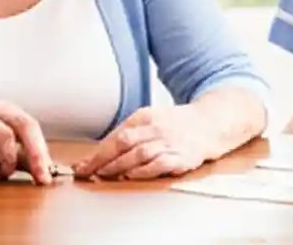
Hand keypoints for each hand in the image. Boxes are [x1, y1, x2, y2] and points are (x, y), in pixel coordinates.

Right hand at [0, 101, 53, 184]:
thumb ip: (22, 158)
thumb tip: (46, 172)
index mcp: (8, 111)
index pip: (32, 127)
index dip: (42, 151)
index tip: (46, 176)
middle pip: (24, 125)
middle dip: (35, 154)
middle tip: (39, 176)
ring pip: (4, 134)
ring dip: (8, 160)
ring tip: (3, 175)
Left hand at [72, 105, 213, 180]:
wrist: (210, 122)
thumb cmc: (177, 124)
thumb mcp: (151, 119)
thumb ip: (130, 133)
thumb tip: (102, 152)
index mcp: (144, 116)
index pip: (115, 135)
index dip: (97, 152)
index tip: (82, 165)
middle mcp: (155, 127)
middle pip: (123, 143)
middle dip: (102, 159)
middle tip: (87, 171)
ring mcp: (168, 142)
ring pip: (138, 154)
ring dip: (119, 166)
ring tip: (104, 175)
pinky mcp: (181, 157)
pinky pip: (158, 165)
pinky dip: (143, 172)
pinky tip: (132, 176)